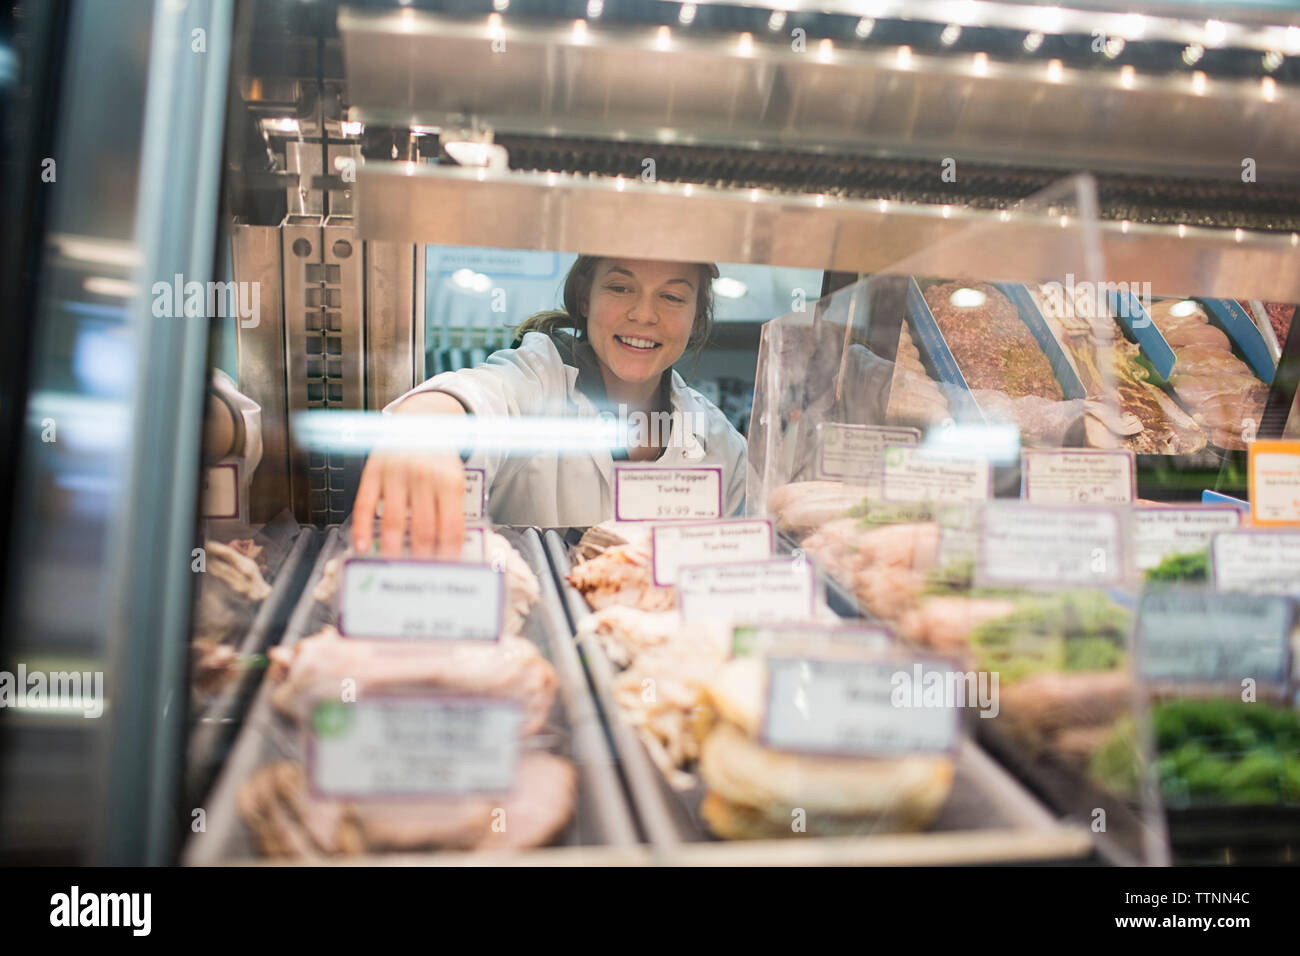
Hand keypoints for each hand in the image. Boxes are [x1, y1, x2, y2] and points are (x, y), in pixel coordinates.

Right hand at [351, 392, 468, 557]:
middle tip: (418, 577)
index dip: (448, 553)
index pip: (451, 527)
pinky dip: (361, 528)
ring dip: (393, 549)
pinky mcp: (373, 471)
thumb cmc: (439, 459)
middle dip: (422, 557)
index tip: (444, 572)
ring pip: (394, 520)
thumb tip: (450, 550)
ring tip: (392, 568)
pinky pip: (364, 504)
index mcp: (450, 481)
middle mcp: (424, 477)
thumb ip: (452, 509)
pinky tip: (362, 546)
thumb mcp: (454, 478)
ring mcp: (396, 473)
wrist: (420, 421)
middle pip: (423, 528)